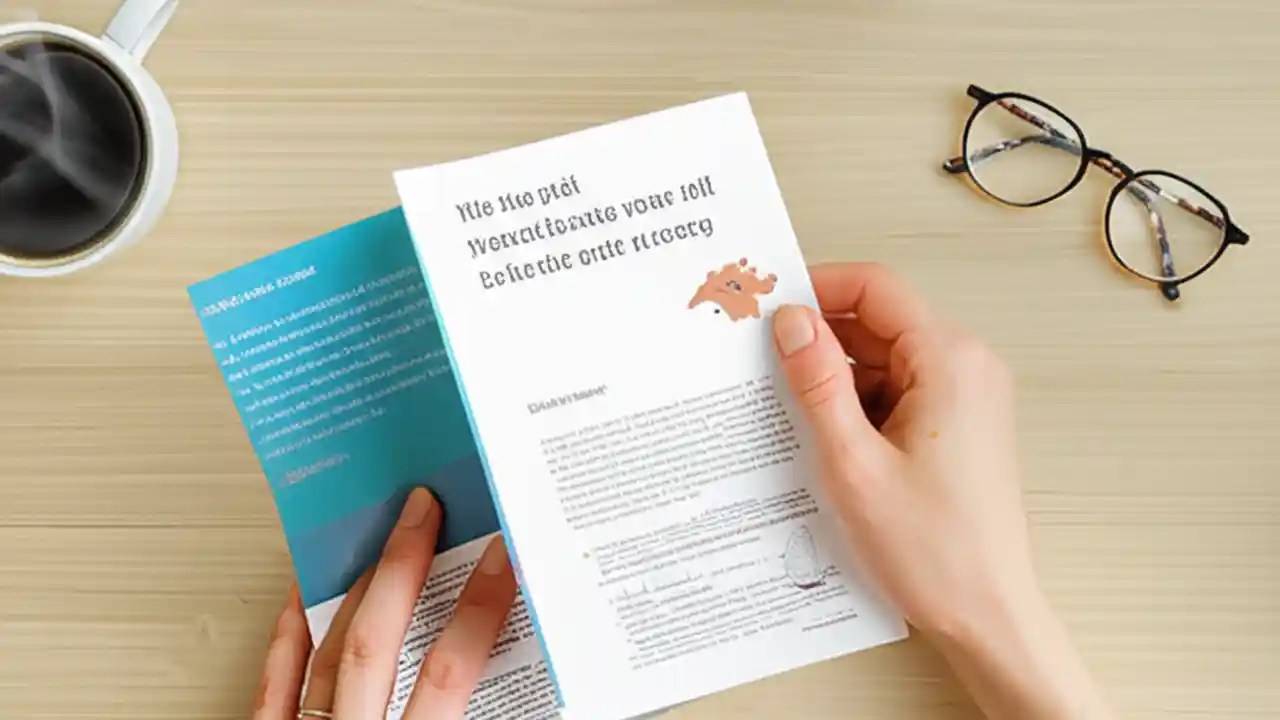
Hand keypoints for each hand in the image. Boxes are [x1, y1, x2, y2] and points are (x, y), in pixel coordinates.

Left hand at [251, 488, 517, 719]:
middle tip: (424, 511)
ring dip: (358, 592)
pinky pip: (273, 685)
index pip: (449, 674)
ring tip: (381, 546)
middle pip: (375, 643)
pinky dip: (289, 637)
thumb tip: (524, 690)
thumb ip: (483, 714)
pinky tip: (302, 602)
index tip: (501, 558)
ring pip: (329, 654)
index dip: (478, 610)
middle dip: (404, 568)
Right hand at [772, 262, 1112, 719]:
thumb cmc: (933, 549)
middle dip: (818, 338)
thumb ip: (817, 385)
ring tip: (789, 414)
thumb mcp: (853, 463)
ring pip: (882, 358)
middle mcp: (966, 366)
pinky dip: (855, 404)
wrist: (988, 613)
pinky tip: (822, 438)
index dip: (816, 287)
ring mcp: (964, 395)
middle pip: (878, 320)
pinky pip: (895, 390)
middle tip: (761, 363)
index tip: (768, 308)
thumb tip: (791, 321)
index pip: (875, 287)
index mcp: (950, 361)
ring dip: (834, 377)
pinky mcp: (956, 424)